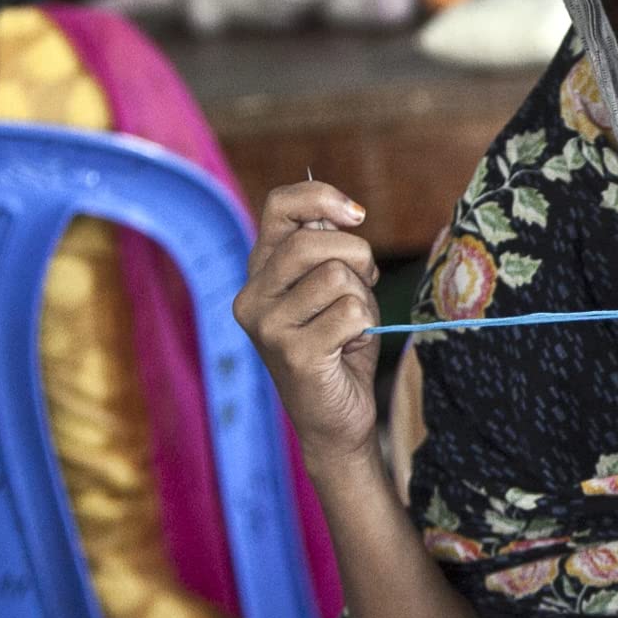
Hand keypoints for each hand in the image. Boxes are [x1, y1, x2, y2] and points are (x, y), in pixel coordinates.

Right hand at [233, 181, 381, 466]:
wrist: (335, 419)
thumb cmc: (338, 346)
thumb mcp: (333, 288)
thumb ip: (329, 250)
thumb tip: (344, 212)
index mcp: (259, 271)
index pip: (280, 206)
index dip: (322, 197)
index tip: (356, 215)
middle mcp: (252, 295)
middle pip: (312, 241)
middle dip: (357, 256)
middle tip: (364, 283)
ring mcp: (267, 325)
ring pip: (336, 277)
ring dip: (363, 298)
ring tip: (354, 324)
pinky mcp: (293, 353)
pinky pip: (350, 312)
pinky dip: (365, 325)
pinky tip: (350, 345)